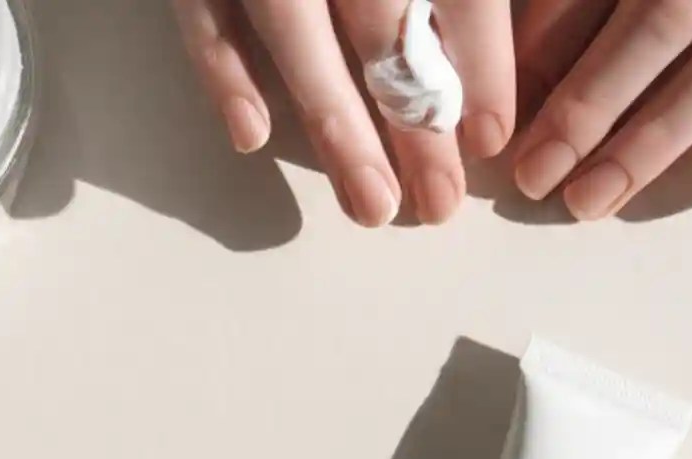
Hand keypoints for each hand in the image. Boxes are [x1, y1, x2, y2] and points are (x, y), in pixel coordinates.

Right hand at [172, 0, 516, 226]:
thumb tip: (484, 54)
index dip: (482, 61)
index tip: (491, 139)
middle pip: (380, 16)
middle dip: (415, 121)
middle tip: (439, 205)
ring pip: (293, 27)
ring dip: (335, 122)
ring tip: (371, 205)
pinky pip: (200, 11)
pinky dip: (222, 72)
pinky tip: (251, 137)